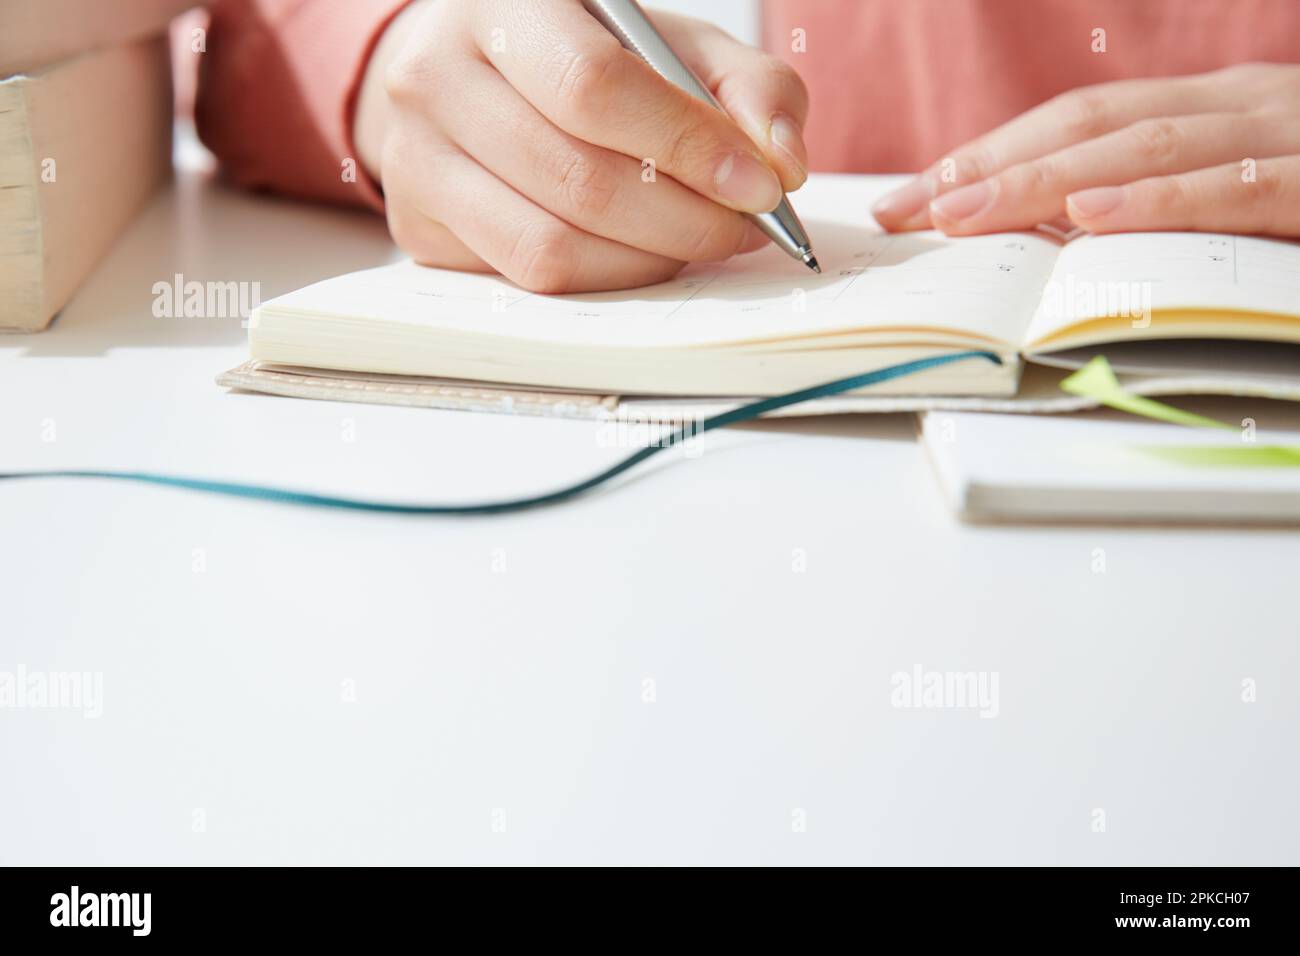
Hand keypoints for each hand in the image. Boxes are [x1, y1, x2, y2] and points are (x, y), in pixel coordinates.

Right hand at [354, 0, 808, 291]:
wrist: (458, 73)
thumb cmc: (576, 55)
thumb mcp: (665, 43)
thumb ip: (741, 86)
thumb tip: (783, 164)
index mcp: (502, 4)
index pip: (593, 87)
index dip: (687, 145)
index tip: (760, 184)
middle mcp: (437, 76)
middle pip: (578, 179)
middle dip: (685, 219)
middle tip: (743, 226)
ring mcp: (417, 158)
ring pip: (551, 245)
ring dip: (649, 260)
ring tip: (697, 240)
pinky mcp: (420, 226)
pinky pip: (529, 277)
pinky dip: (607, 278)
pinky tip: (640, 255)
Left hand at [872, 63, 1299, 238]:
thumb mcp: (1227, 205)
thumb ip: (1154, 208)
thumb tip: (1053, 234)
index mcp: (1213, 111)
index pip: (1078, 123)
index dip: (987, 154)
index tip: (911, 197)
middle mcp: (1246, 107)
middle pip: (1093, 125)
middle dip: (989, 166)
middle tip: (910, 209)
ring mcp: (1290, 136)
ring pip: (1150, 146)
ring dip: (1046, 179)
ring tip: (964, 212)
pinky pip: (1238, 188)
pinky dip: (1161, 202)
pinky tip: (1092, 218)